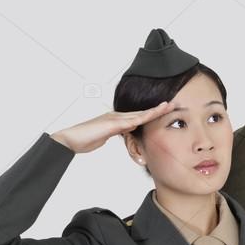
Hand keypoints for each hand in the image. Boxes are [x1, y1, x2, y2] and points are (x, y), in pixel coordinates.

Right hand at [49, 101, 171, 153]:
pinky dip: (142, 118)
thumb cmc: (85, 139)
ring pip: (139, 113)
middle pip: (142, 112)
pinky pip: (130, 121)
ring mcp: (114, 118)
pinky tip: (152, 115)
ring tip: (168, 106)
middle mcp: (117, 116)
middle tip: (172, 104)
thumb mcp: (105, 136)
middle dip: (158, 108)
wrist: (71, 139)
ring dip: (154, 110)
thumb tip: (130, 129)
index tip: (164, 111)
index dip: (152, 113)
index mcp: (116, 119)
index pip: (138, 116)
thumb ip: (118, 132)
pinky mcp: (111, 124)